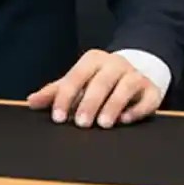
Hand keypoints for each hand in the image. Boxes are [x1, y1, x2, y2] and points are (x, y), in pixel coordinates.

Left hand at [27, 49, 161, 128]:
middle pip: (101, 82)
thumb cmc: (98, 79)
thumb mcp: (77, 82)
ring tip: (103, 124)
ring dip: (113, 106)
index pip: (75, 78)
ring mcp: (135, 75)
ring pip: (125, 88)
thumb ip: (55, 92)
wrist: (135, 70)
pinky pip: (147, 99)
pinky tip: (126, 120)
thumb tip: (31, 101)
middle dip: (89, 103)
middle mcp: (114, 64)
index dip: (65, 98)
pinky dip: (137, 109)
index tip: (58, 117)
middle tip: (81, 124)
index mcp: (92, 60)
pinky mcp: (152, 90)